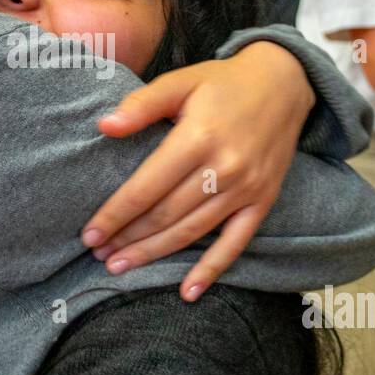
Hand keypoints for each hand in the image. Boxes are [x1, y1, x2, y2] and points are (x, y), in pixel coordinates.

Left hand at [82, 41, 314, 300]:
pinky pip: (235, 243)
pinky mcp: (263, 202)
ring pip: (192, 232)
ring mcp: (246, 189)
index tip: (89, 234)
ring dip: (155, 254)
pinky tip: (187, 292)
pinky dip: (211, 270)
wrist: (284, 83)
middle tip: (98, 255)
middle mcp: (224, 168)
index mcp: (198, 137)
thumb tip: (104, 126)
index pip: (146, 187)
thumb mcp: (180, 82)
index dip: (115, 214)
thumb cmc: (222, 83)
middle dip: (128, 238)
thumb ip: (141, 105)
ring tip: (121, 266)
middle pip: (165, 215)